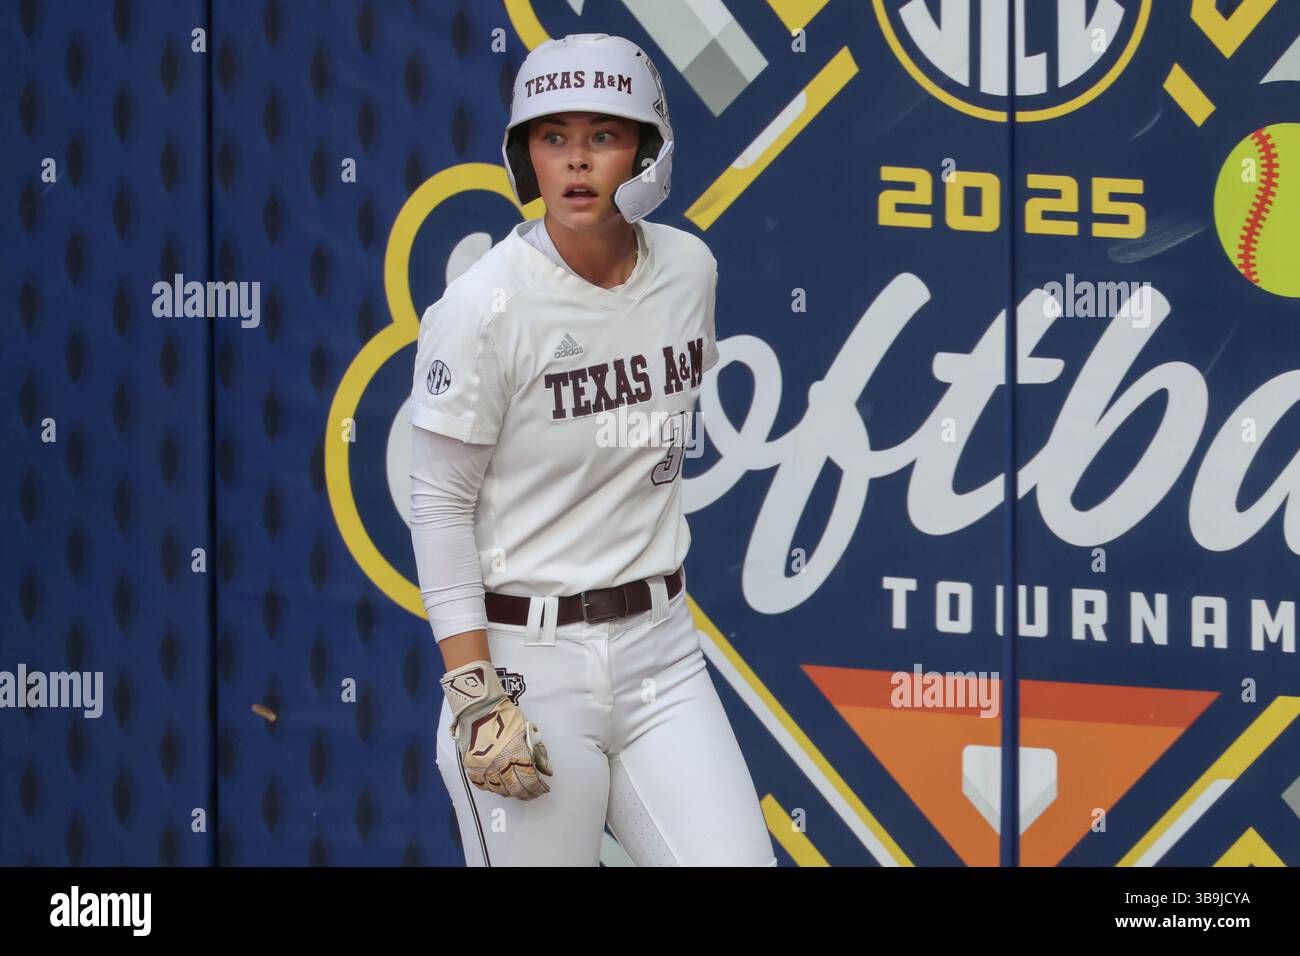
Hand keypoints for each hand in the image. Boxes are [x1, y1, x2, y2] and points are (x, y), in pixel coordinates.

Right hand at [440, 660, 552, 799]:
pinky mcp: (471, 766)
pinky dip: (492, 787)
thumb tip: (547, 771)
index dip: (539, 788)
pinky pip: (482, 785)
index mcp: (517, 756)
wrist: (478, 708)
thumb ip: (538, 753)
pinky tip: (499, 784)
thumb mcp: (528, 732)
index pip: (530, 781)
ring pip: (500, 790)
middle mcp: (500, 766)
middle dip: (527, 793)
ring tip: (517, 789)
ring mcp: (484, 768)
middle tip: (533, 792)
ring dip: (511, 791)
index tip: (544, 788)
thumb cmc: (505, 717)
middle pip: (516, 789)